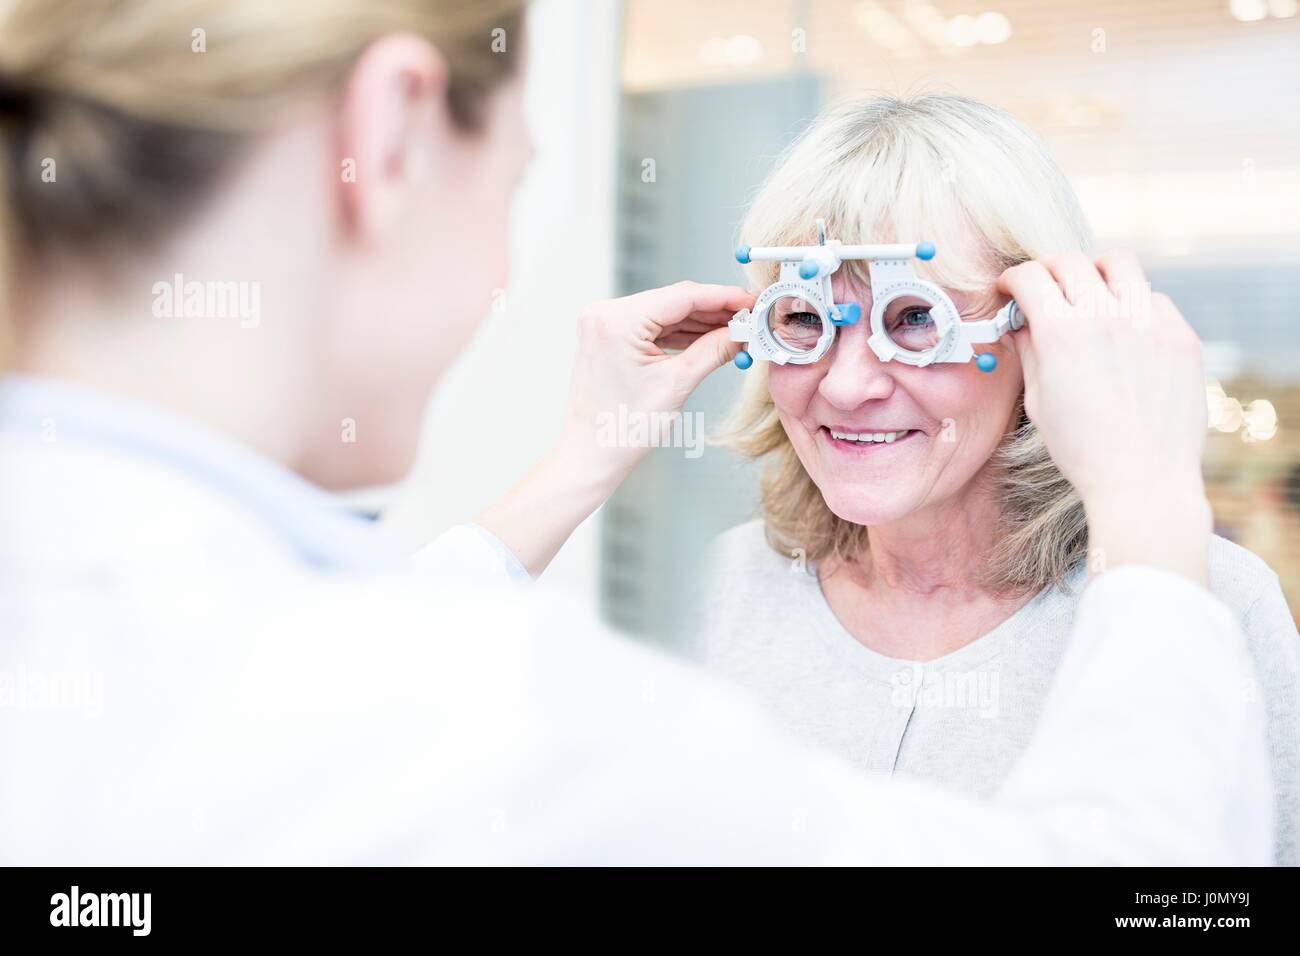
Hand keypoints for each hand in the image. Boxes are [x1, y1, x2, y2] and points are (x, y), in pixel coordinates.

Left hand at [477, 281, 752, 575]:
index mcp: (617, 321)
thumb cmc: (623, 428)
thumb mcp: (677, 384)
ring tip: (735, 331)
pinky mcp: (609, 336)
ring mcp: (604, 324)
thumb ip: (714, 350)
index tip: (751, 301)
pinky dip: (679, 332)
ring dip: (699, 321)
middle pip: (673, 300)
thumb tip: (742, 331)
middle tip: (750, 318)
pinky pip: (652, 326)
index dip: (723, 297)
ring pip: (665, 312)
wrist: (592, 454)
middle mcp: (605, 314)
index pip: (682, 296)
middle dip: (714, 310)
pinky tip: (708, 337)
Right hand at [998, 251, 1211, 581]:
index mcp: (1061, 334)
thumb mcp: (1039, 400)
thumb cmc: (1081, 448)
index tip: (1010, 289)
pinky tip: (1124, 324)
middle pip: (1070, 262)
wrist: (1142, 479)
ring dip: (1094, 269)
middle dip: (1047, 269)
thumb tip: (1020, 323)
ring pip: (1118, 263)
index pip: (1030, 278)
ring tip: (1089, 288)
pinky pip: (1153, 298)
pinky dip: (1132, 301)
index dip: (1012, 279)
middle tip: (1043, 286)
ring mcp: (1148, 322)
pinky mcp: (1179, 336)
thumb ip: (1029, 351)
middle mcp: (1105, 317)